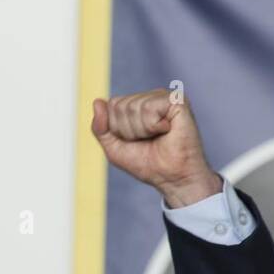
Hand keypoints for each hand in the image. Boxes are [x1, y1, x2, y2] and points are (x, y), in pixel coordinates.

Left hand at [91, 89, 222, 207]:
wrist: (171, 177)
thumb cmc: (146, 163)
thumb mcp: (114, 148)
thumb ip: (100, 127)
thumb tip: (97, 101)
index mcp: (137, 104)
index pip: (112, 105)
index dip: (116, 128)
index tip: (133, 140)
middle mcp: (151, 97)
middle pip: (120, 105)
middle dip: (128, 130)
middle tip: (146, 140)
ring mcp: (164, 96)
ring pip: (133, 107)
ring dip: (140, 130)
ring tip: (157, 136)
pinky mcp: (177, 100)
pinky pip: (149, 108)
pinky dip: (152, 126)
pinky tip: (166, 129)